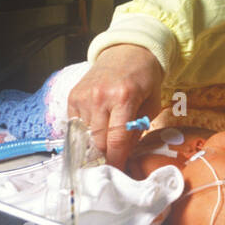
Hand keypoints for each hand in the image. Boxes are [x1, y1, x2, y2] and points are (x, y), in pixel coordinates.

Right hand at [67, 44, 163, 167]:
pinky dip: (84, 132)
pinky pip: (75, 125)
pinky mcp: (73, 95)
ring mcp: (84, 95)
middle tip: (113, 164)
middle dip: (107, 156)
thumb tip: (124, 156)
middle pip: (98, 142)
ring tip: (105, 147)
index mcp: (124, 97)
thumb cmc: (144, 79)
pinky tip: (95, 131)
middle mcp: (100, 96)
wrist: (128, 50)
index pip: (116, 140)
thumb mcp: (151, 104)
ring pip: (85, 136)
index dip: (117, 162)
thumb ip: (138, 130)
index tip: (119, 174)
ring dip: (95, 145)